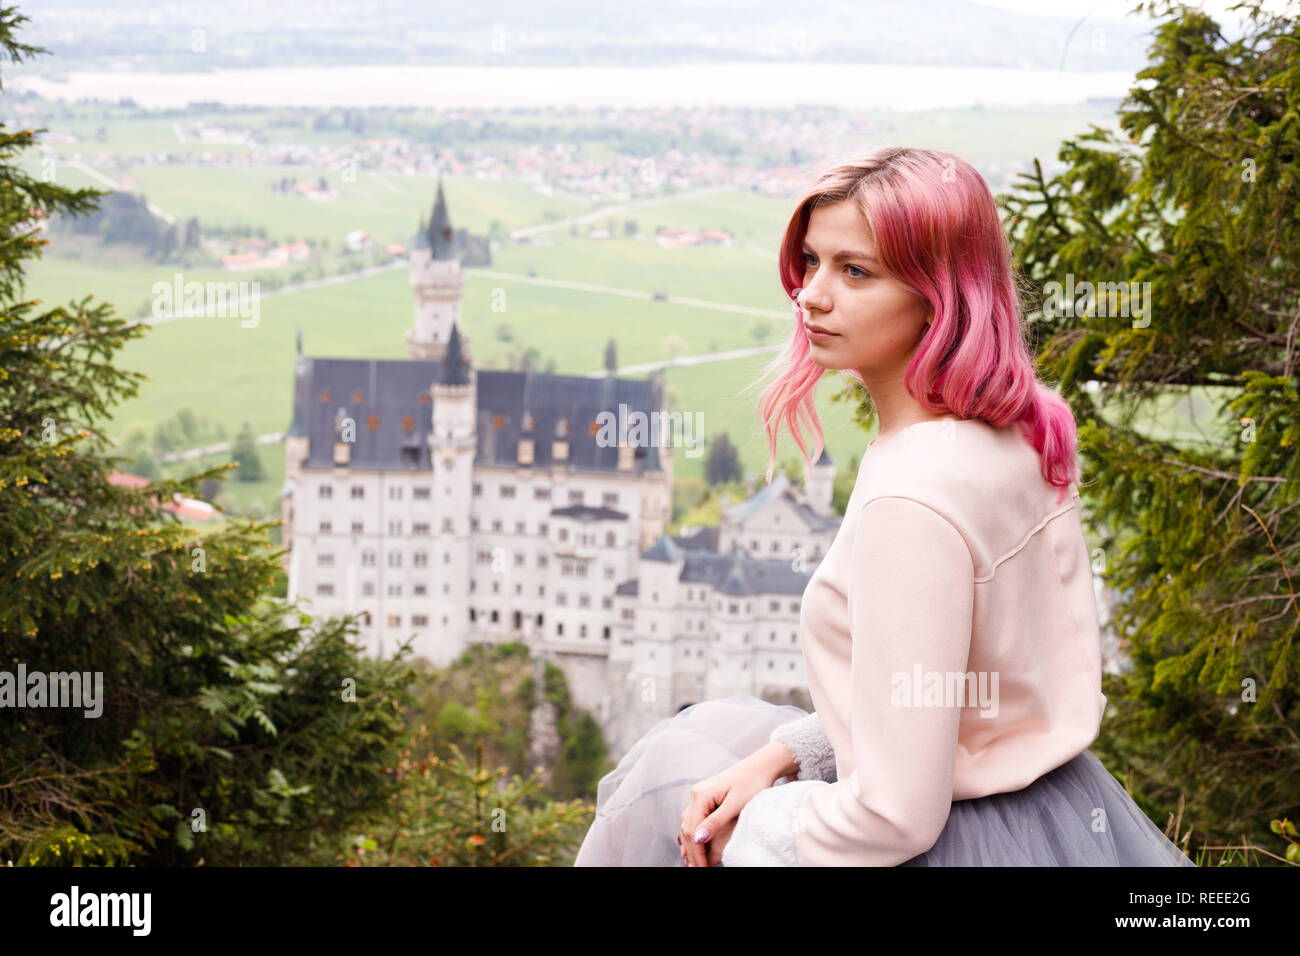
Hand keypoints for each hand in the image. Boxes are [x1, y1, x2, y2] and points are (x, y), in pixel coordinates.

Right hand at [678, 744, 789, 866]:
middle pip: (687, 829)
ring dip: (691, 846)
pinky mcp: (706, 798)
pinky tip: (694, 846)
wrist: (762, 765)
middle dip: (692, 852)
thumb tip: (698, 839)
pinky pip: (694, 820)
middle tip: (698, 870)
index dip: (697, 852)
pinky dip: (693, 835)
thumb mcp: (736, 804)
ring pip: (688, 825)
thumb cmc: (753, 782)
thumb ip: (716, 822)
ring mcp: (700, 795)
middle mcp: (696, 794)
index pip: (692, 830)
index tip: (703, 869)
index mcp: (701, 795)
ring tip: (694, 864)